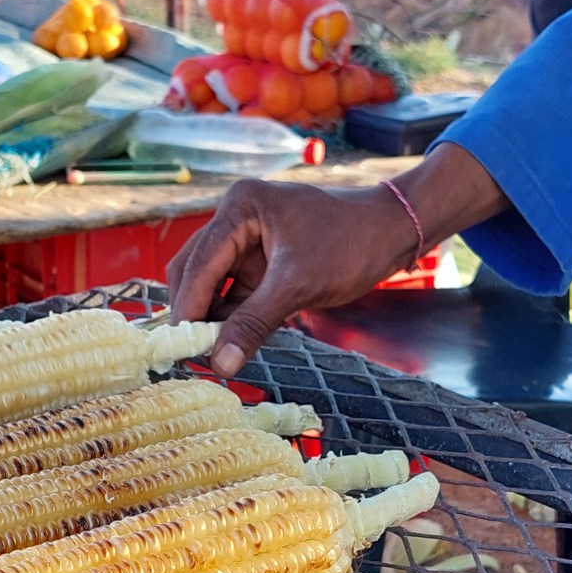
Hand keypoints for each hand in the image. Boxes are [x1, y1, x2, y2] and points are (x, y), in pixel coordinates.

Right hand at [167, 179, 419, 376]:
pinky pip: (234, 293)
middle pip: (196, 270)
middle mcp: (237, 219)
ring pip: (212, 285)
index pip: (200, 262)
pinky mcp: (261, 263)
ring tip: (208, 354)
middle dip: (193, 310)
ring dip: (211, 317)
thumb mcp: (298, 286)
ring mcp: (248, 242)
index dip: (188, 306)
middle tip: (188, 352)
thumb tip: (220, 364)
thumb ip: (254, 324)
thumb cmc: (350, 245)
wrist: (392, 232)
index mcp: (240, 207)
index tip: (179, 345)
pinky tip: (229, 343)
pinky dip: (231, 317)